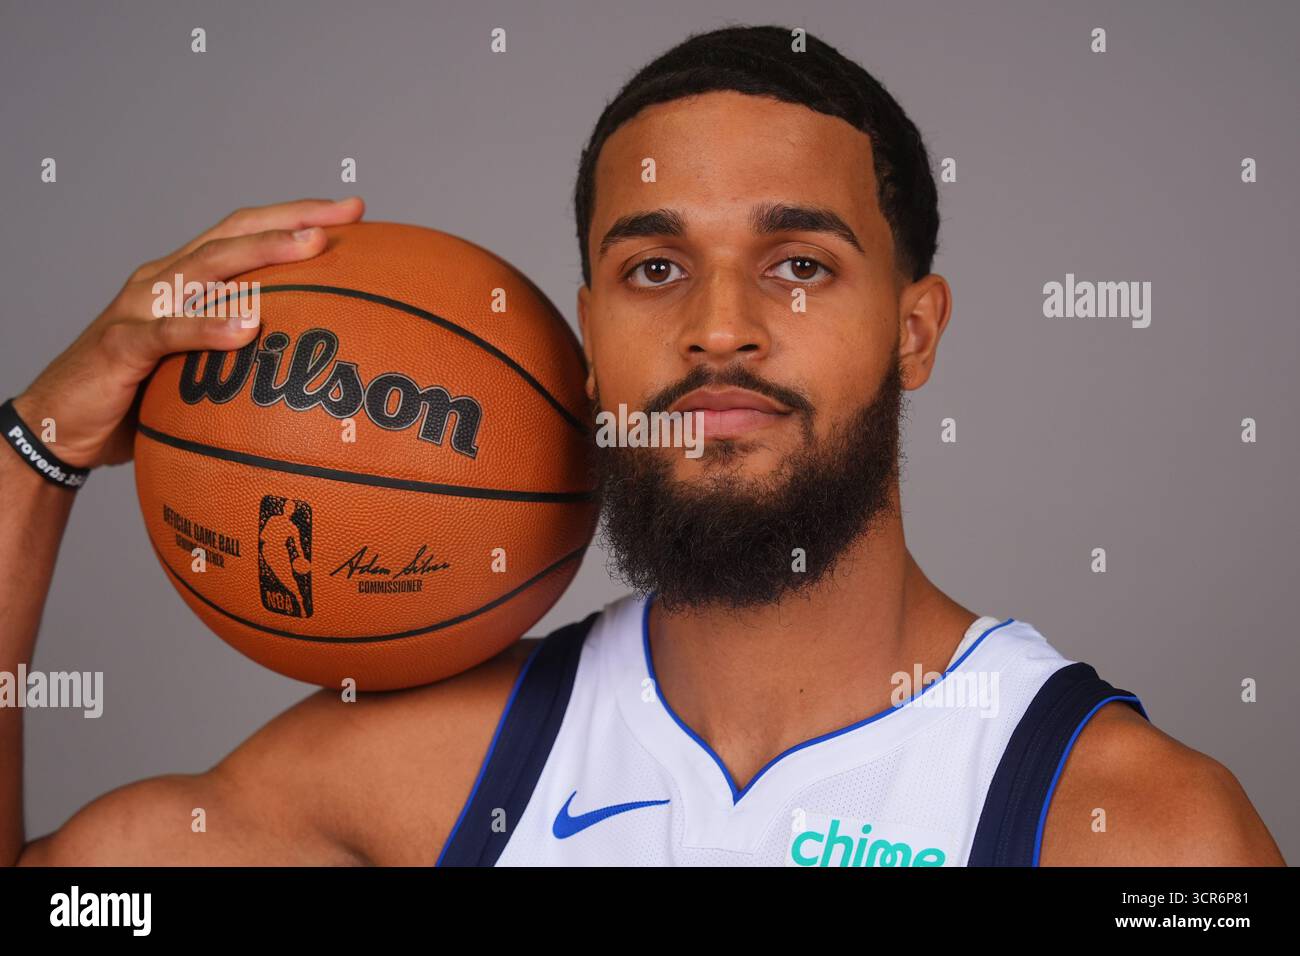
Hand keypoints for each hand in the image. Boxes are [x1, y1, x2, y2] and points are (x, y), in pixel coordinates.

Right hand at [11, 196, 364, 468]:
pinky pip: (169, 332)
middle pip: (234, 235)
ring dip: (263, 253)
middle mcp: (163, 280)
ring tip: (312, 246)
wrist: (61, 426)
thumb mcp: (201, 371)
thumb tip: (316, 370)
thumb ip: (246, 358)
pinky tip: (248, 327)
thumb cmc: (139, 399)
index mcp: (185, 279)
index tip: (356, 212)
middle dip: (293, 220)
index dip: (297, 216)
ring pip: (207, 267)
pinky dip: (208, 327)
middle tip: (348, 216)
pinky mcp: (122, 344)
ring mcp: (140, 306)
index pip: (245, 233)